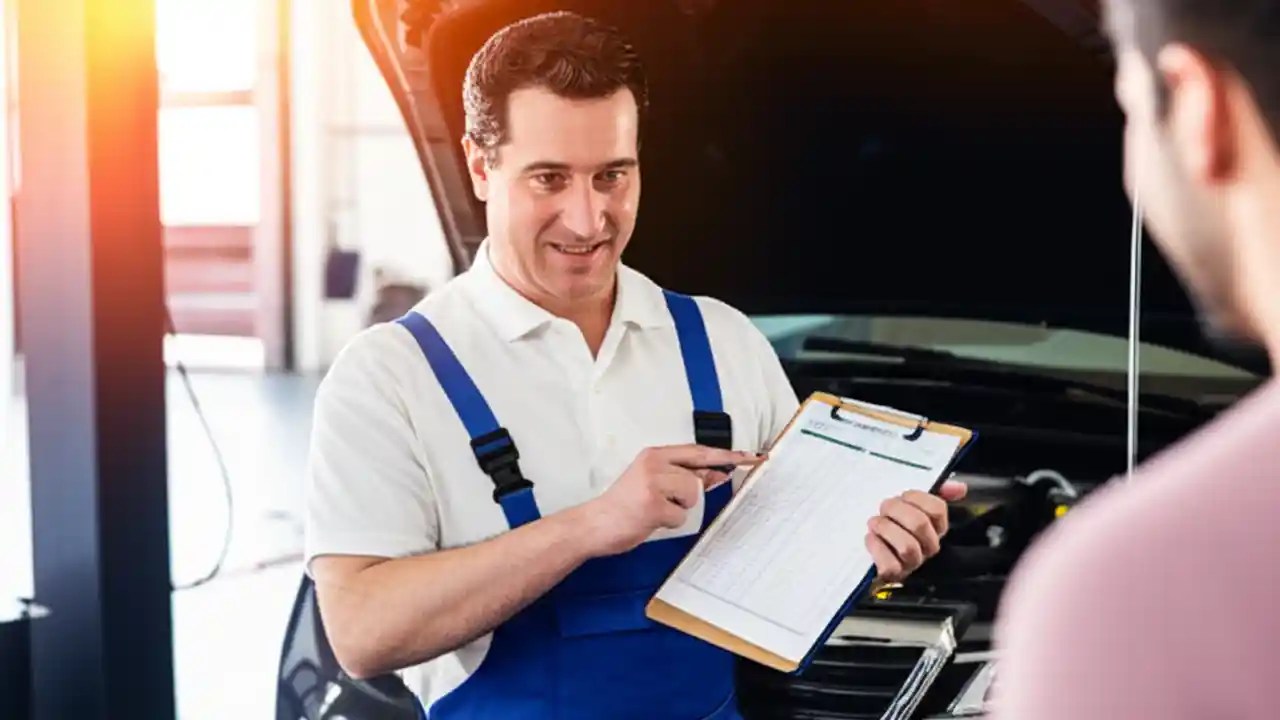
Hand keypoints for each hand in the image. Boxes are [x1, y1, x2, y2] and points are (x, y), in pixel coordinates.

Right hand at [582, 445, 764, 555]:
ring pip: (691, 496)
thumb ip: (685, 477)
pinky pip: (680, 516)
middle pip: (697, 477)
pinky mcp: (653, 504)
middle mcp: (655, 464)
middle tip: (662, 500)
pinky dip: (668, 523)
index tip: (752, 457)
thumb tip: (718, 473)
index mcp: (654, 455)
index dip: (728, 455)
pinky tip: (648, 520)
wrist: (593, 524)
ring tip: (652, 511)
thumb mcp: (654, 483)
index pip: (700, 451)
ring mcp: (653, 483)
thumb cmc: (624, 506)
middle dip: (688, 493)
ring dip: (677, 510)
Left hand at [865, 480, 967, 583]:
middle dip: (896, 510)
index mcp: (935, 527)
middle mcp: (927, 546)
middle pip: (920, 524)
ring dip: (885, 528)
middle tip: (884, 508)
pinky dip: (877, 548)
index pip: (937, 509)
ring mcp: (911, 562)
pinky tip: (871, 538)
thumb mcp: (909, 501)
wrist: (865, 543)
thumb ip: (935, 489)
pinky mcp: (893, 574)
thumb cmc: (890, 520)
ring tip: (876, 524)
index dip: (915, 498)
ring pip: (907, 546)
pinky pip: (890, 565)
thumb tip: (959, 487)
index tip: (902, 496)